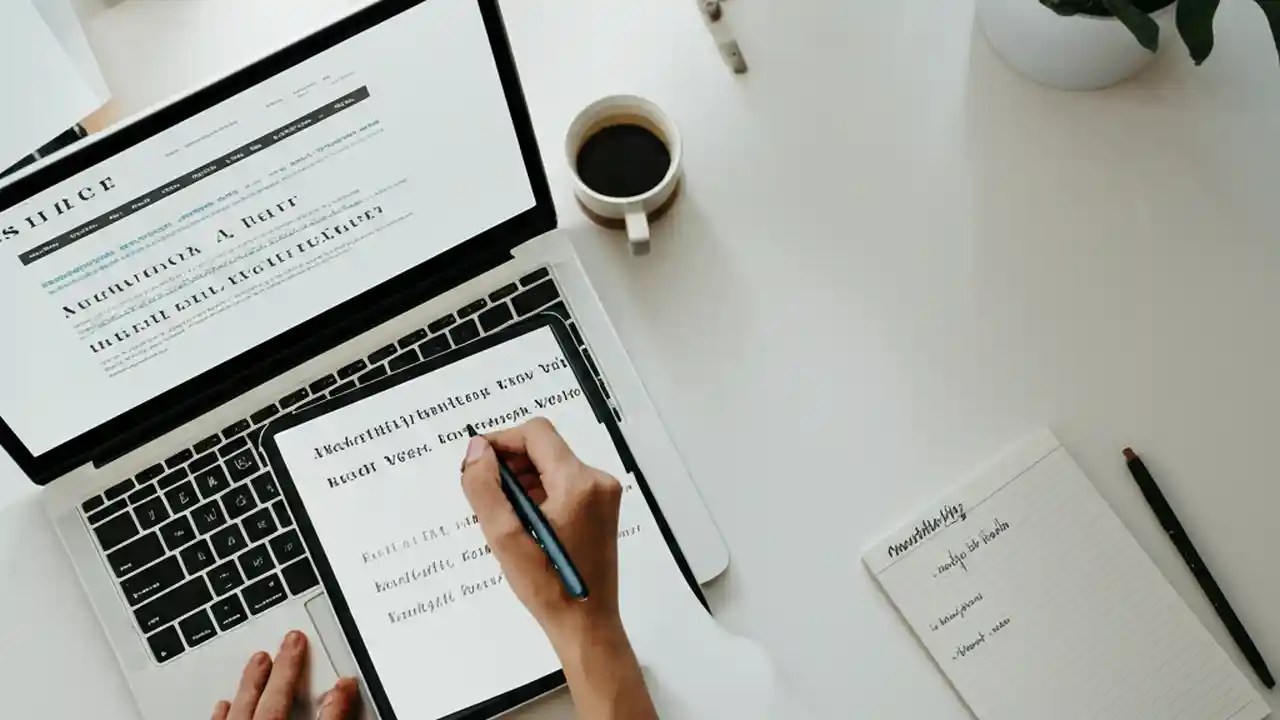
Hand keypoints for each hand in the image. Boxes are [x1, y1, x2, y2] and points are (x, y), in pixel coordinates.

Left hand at [212, 631, 358, 719]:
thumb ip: (330, 719)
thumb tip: (343, 691)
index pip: (289, 694)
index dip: (302, 671)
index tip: (317, 658)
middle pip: (263, 698)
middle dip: (278, 669)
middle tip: (288, 644)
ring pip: (238, 708)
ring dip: (248, 686)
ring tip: (256, 664)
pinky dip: (221, 715)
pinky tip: (222, 706)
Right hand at [460, 418, 656, 719]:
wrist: (586, 625)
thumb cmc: (547, 587)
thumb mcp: (505, 538)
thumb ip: (485, 488)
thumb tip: (476, 449)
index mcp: (578, 483)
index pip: (535, 433)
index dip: (501, 441)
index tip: (475, 463)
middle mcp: (597, 480)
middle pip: (544, 448)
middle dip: (510, 465)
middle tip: (485, 496)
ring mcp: (603, 495)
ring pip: (552, 465)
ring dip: (522, 480)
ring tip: (502, 515)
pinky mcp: (601, 508)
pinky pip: (563, 483)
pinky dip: (539, 493)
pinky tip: (523, 523)